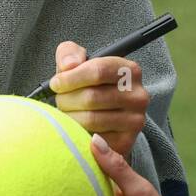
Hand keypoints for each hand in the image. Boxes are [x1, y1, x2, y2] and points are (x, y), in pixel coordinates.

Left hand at [49, 41, 149, 157]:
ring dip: (69, 117)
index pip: (98, 71)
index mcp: (129, 70)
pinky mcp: (126, 142)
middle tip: (60, 101)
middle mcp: (138, 95)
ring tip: (67, 113)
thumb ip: (70, 54)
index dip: (71, 78)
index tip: (56, 84)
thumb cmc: (90, 87)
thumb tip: (69, 65)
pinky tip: (76, 129)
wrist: (106, 118)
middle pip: (91, 97)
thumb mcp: (79, 64)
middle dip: (66, 99)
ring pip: (91, 119)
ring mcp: (135, 121)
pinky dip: (78, 135)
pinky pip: (93, 140)